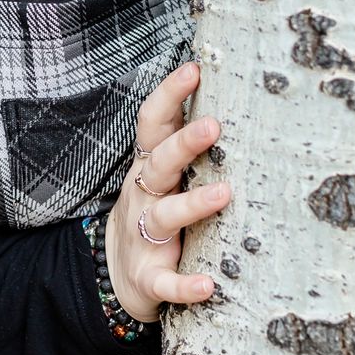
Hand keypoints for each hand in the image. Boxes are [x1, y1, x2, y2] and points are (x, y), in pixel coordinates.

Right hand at [104, 61, 229, 322]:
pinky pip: (166, 282)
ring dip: (193, 205)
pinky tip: (209, 286)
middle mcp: (144, 196)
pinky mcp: (149, 278)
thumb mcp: (162, 176)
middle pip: (160, 163)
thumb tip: (237, 96)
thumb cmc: (155, 214)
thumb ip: (186, 145)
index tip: (194, 69)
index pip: (154, 123)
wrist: (118, 277)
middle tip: (214, 125)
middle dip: (184, 143)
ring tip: (225, 193)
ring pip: (165, 217)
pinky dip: (185, 285)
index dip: (170, 95)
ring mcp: (144, 237)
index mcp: (149, 167)